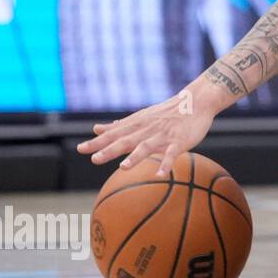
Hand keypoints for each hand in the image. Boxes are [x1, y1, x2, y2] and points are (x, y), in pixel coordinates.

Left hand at [76, 89, 217, 177]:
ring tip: (123, 168)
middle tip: (95, 159)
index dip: (98, 142)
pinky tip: (160, 175)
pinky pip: (172, 154)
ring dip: (135, 157)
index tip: (81, 149)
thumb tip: (96, 129)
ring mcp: (163, 136)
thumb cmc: (167, 112)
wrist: (196, 101)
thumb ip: (118, 126)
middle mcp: (147, 130)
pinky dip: (166, 164)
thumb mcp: (140, 117)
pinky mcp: (179, 141)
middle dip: (110, 150)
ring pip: (147, 147)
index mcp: (137, 125)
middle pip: (126, 141)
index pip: (114, 134)